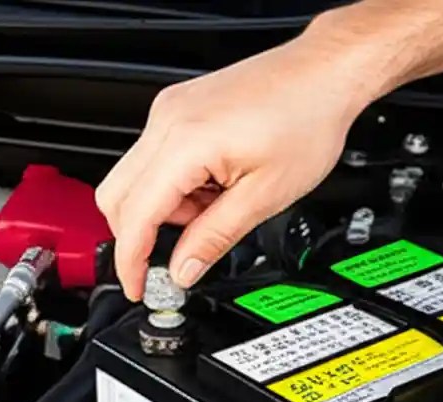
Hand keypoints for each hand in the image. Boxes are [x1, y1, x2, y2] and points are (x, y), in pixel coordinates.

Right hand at [96, 39, 375, 299]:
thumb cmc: (308, 118)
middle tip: (178, 255)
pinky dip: (175, 185)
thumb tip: (183, 269)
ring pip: (135, 179)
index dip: (131, 260)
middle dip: (142, 236)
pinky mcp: (179, 107)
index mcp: (186, 142)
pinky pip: (155, 158)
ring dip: (165, 209)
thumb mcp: (265, 196)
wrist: (325, 74)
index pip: (136, 215)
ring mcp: (170, 110)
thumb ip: (215, 237)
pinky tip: (214, 186)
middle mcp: (168, 120)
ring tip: (216, 208)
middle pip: (118, 196)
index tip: (139, 286)